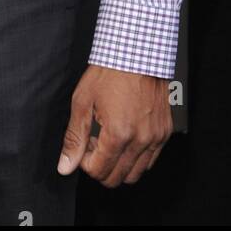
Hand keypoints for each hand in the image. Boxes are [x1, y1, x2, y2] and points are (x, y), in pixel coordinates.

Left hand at [57, 64, 172, 185]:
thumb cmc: (110, 71)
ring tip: (109, 141)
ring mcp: (156, 137)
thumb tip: (66, 165)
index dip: (85, 163)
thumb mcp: (83, 101)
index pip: (99, 171)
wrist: (136, 52)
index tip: (84, 146)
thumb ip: (74, 137)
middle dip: (101, 167)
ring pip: (136, 173)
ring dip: (119, 165)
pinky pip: (151, 160)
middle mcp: (141, 139)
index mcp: (119, 133)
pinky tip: (125, 138)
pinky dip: (137, 157)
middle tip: (94, 144)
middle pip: (118, 178)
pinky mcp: (165, 132)